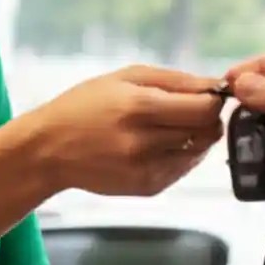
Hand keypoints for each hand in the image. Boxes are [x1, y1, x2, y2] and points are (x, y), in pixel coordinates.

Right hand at [31, 65, 224, 196]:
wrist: (49, 149)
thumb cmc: (86, 105)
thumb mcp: (125, 77)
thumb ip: (174, 79)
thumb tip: (215, 85)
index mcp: (140, 107)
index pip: (205, 109)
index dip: (213, 100)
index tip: (206, 95)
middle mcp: (145, 141)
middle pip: (207, 132)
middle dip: (207, 119)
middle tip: (191, 111)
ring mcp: (147, 169)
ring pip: (199, 152)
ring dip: (194, 137)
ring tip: (169, 127)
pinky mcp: (148, 187)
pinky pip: (183, 169)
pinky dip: (180, 155)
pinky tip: (157, 145)